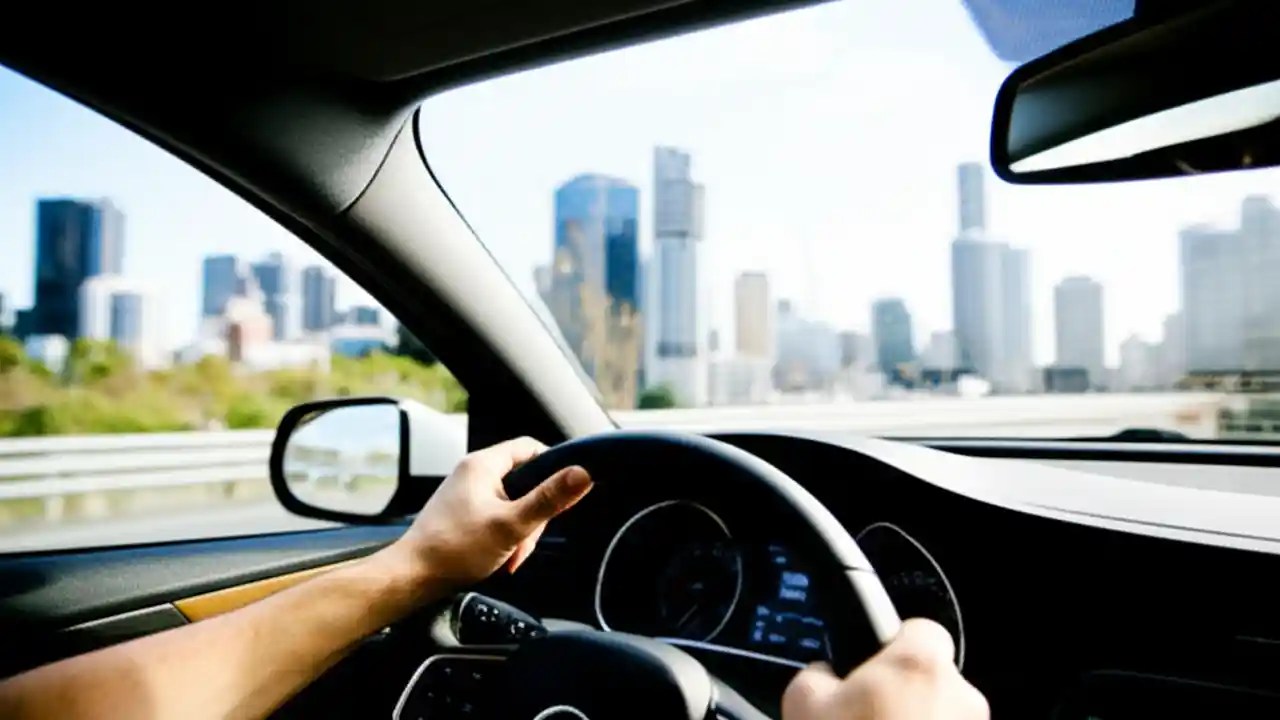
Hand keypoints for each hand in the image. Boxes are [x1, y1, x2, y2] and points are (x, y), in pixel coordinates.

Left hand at [388, 436, 592, 593]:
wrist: (412, 578)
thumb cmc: (454, 549)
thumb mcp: (511, 525)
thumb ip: (549, 499)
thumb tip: (583, 474)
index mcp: (483, 465)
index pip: (530, 448)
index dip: (554, 467)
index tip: (565, 493)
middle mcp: (473, 474)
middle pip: (526, 482)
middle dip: (534, 515)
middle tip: (527, 540)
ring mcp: (467, 495)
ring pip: (514, 505)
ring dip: (520, 532)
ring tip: (511, 556)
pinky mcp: (464, 515)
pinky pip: (498, 518)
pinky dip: (506, 538)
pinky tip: (502, 558)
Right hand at [782, 619, 987, 719]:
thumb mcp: (801, 704)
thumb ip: (817, 675)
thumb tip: (825, 676)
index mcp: (919, 666)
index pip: (919, 629)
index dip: (891, 646)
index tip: (870, 668)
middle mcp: (961, 698)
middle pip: (932, 680)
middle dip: (903, 696)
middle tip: (865, 719)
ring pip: (943, 718)